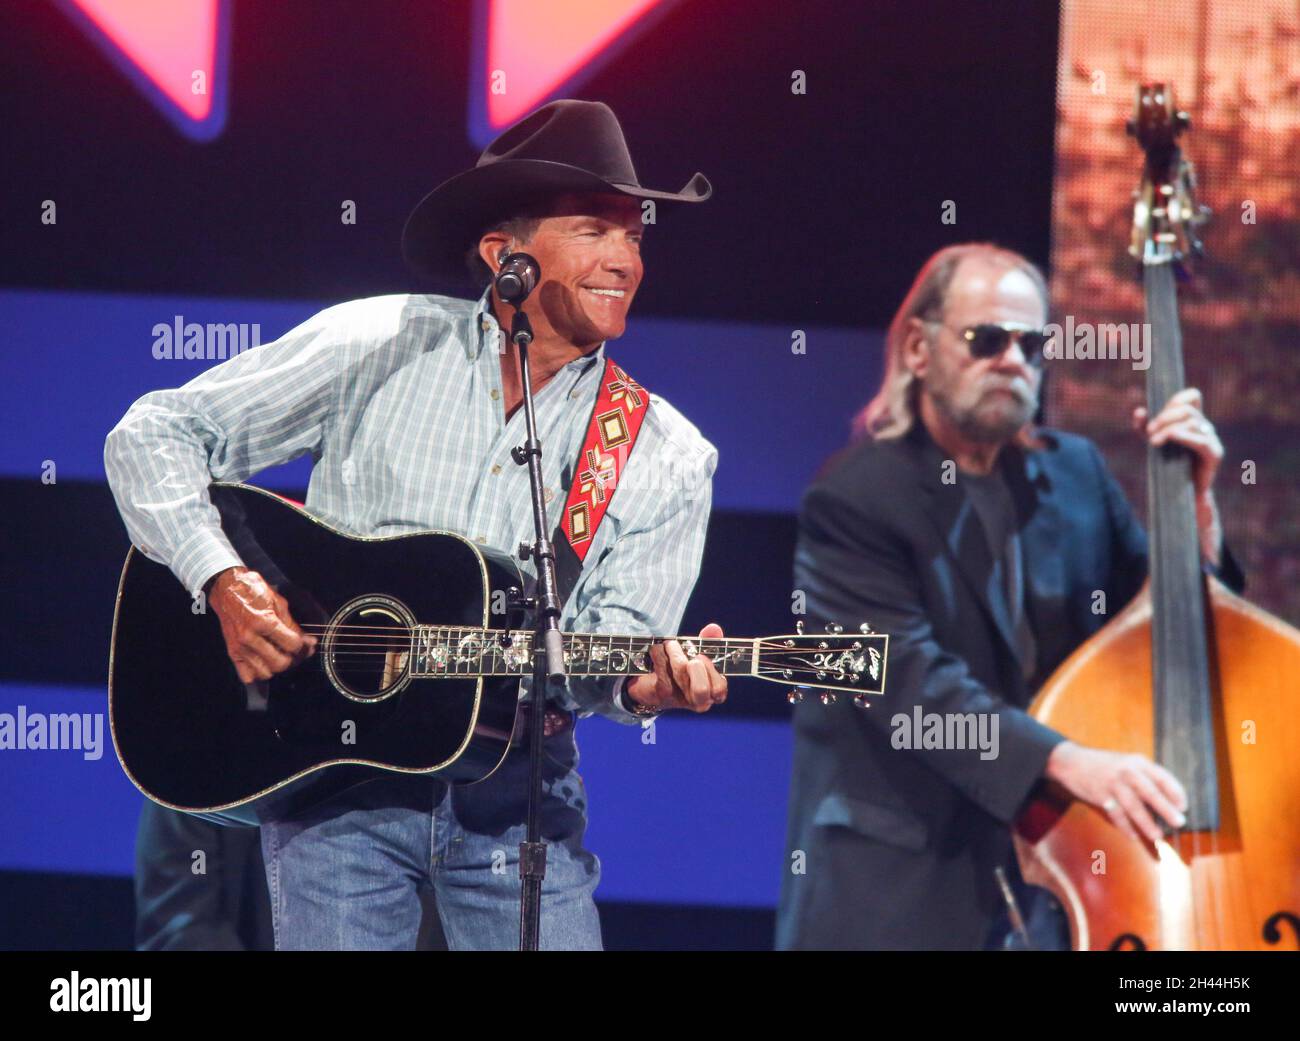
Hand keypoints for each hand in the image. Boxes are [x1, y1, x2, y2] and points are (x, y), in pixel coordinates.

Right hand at [206, 566, 315, 682]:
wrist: (226, 588)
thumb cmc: (252, 591)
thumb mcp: (278, 603)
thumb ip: (292, 625)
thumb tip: (308, 641)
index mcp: (263, 622)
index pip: (292, 645)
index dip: (304, 646)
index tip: (307, 644)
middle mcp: (249, 637)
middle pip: (280, 663)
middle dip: (293, 659)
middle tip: (297, 652)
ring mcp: (239, 647)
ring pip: (265, 673)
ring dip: (276, 667)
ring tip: (281, 656)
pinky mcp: (232, 652)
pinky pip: (247, 676)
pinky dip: (258, 673)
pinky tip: (265, 662)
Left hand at [625, 623, 727, 713]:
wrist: (649, 684)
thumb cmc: (679, 670)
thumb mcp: (696, 655)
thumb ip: (708, 643)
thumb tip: (714, 628)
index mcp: (711, 694)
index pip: (719, 690)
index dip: (711, 671)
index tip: (701, 657)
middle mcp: (697, 701)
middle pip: (702, 689)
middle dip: (695, 666)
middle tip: (688, 655)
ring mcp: (678, 699)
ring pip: (681, 671)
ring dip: (674, 651)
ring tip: (670, 645)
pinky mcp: (660, 692)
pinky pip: (662, 667)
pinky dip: (659, 653)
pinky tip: (657, 651)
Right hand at [1045, 741, 1186, 844]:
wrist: (1072, 761)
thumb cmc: (1106, 765)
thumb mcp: (1127, 763)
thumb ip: (1145, 777)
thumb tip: (1169, 801)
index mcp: (1138, 762)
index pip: (1162, 777)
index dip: (1176, 792)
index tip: (1184, 806)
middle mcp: (1126, 771)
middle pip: (1150, 792)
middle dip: (1166, 809)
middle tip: (1179, 822)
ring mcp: (1112, 783)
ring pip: (1133, 806)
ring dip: (1147, 823)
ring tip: (1158, 836)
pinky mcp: (1100, 795)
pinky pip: (1116, 815)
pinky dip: (1126, 827)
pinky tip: (1133, 836)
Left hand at [1134, 387, 1222, 562]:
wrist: (1180, 494)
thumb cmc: (1167, 466)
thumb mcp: (1153, 442)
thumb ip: (1145, 427)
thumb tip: (1139, 411)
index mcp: (1192, 421)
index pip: (1192, 396)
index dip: (1175, 399)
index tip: (1156, 414)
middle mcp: (1204, 427)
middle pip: (1186, 409)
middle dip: (1164, 417)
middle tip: (1149, 432)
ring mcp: (1211, 440)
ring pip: (1191, 422)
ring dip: (1168, 428)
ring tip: (1152, 442)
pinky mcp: (1213, 455)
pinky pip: (1200, 440)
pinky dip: (1182, 436)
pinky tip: (1168, 438)